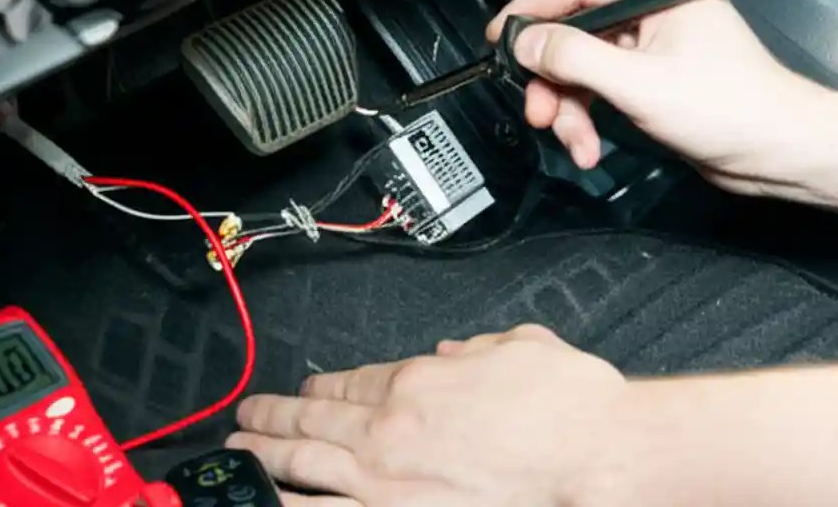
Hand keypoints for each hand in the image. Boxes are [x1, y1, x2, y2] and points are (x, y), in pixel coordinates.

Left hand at [227, 325, 626, 505]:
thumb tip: (450, 354)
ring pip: (305, 467)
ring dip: (265, 460)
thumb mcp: (519, 347)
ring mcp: (386, 484)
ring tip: (238, 457)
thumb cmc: (569, 406)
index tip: (307, 388)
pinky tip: (274, 503)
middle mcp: (388, 431)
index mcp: (413, 382)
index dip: (321, 384)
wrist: (599, 457)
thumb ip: (474, 349)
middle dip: (271, 416)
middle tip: (245, 417)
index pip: (350, 381)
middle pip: (312, 419)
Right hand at [487, 0, 834, 193]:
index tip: (499, 37)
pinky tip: (588, 145)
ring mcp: (649, 42)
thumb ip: (576, 57)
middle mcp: (652, 5)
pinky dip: (585, 117)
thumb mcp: (640, 83)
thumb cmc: (734, 110)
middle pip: (571, 28)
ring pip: (578, 64)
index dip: (531, 8)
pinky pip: (596, 87)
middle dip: (549, 75)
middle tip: (536, 107)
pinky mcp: (647, 74)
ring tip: (573, 140)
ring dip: (566, 106)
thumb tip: (527, 40)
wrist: (779, 151)